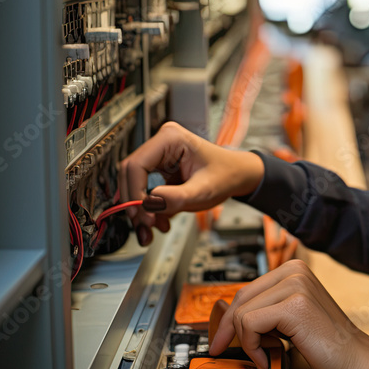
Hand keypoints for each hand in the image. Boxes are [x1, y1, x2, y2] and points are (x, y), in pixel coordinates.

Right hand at [118, 121, 264, 244]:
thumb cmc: (226, 174)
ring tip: (152, 229)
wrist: (237, 176)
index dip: (134, 192)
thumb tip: (151, 203)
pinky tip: (160, 222)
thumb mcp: (204, 189)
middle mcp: (161, 145)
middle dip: (136, 204)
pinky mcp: (159, 172)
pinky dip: (149, 210)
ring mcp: (159, 158)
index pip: (136, 165)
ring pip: (134, 186)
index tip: (142, 214)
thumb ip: (177, 198)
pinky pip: (144, 192)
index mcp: (170, 138)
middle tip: (145, 226)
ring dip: (141, 210)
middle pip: (130, 176)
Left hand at [210, 259, 368, 368]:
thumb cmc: (330, 350)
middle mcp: (295, 271)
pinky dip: (253, 347)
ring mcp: (297, 285)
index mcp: (295, 270)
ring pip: (242, 312)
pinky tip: (268, 359)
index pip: (246, 289)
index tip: (220, 339)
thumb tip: (228, 318)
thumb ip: (266, 314)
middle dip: (229, 330)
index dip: (229, 317)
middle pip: (240, 298)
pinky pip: (250, 323)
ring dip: (246, 342)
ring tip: (264, 359)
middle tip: (224, 351)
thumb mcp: (290, 325)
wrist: (359, 366)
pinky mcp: (296, 305)